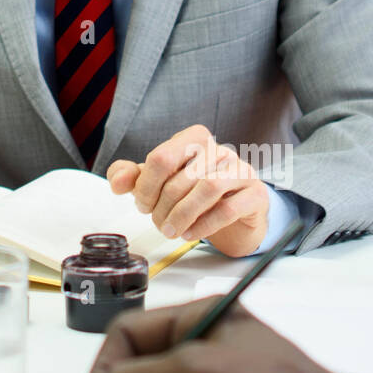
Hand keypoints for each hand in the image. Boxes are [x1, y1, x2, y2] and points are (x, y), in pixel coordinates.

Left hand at [107, 125, 269, 257]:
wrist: (236, 212)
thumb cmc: (196, 193)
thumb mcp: (160, 182)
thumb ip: (134, 177)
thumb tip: (117, 181)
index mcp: (194, 139)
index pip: (161, 158)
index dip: (145, 187)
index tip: (143, 205)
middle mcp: (219, 150)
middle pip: (181, 178)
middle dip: (163, 208)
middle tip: (158, 223)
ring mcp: (241, 170)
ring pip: (207, 188)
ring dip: (183, 215)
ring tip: (172, 231)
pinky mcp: (254, 194)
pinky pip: (228, 208)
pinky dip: (204, 225)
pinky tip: (191, 233)